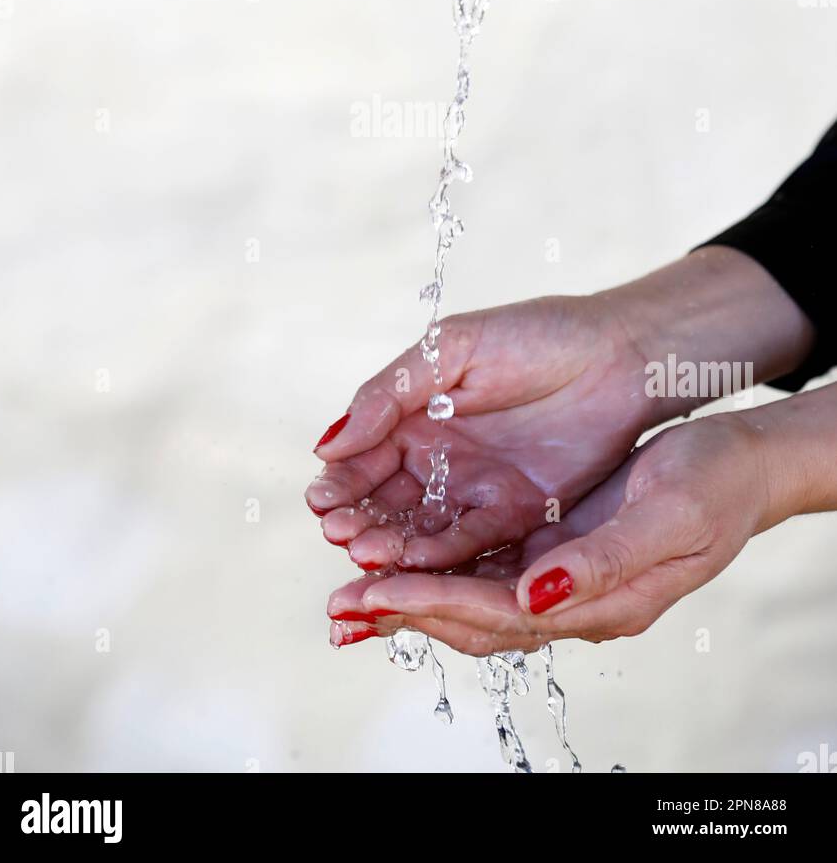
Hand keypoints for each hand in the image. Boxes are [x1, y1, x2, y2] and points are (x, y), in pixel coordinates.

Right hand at [306, 247, 812, 574]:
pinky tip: (415, 564)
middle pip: (385, 501)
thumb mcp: (454, 349)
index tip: (320, 500)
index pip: (364, 457)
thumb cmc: (537, 335)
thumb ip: (391, 393)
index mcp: (415, 414)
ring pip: (421, 529)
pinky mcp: (517, 514)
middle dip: (358, 520)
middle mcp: (438, 457)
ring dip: (391, 546)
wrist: (623, 353)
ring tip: (365, 556)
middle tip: (338, 535)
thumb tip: (329, 443)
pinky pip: (472, 543)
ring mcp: (475, 487)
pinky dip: (441, 556)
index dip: (341, 481)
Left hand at [325, 404, 792, 654]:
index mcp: (600, 602)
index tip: (371, 595)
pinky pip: (488, 567)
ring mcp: (564, 577)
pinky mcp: (558, 547)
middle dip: (406, 613)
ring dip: (414, 595)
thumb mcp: (668, 517)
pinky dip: (441, 567)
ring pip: (473, 596)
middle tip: (340, 608)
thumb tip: (532, 598)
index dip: (431, 604)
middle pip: (473, 618)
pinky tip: (406, 555)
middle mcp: (574, 601)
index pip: (495, 614)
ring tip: (354, 593)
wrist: (743, 465)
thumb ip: (601, 563)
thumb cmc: (713, 486)